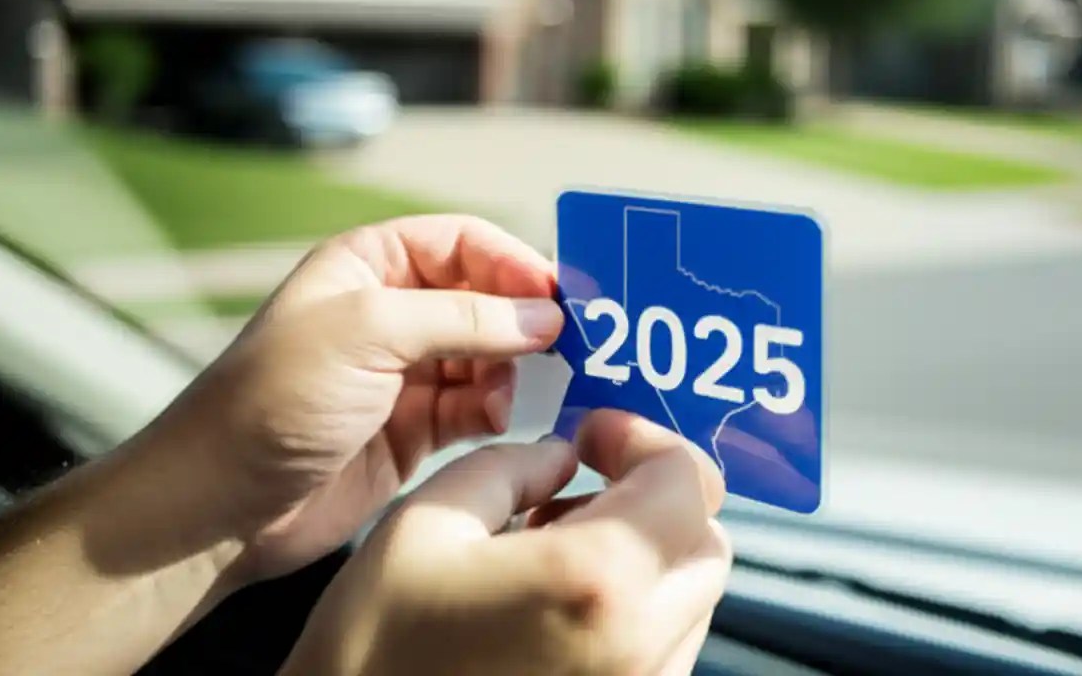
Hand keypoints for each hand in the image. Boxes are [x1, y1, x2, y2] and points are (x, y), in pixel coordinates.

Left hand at [153, 216, 562, 582]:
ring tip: (504, 397)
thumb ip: (462, 318)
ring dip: (509, 372)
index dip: (514, 263)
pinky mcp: (415, 428)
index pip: (464, 242)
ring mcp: (404, 372)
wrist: (222, 505)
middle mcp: (391, 312)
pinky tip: (494, 423)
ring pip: (489, 355)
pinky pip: (477, 407)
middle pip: (485, 297)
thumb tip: (545, 316)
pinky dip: (495, 412)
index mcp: (369, 265)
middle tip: (568, 346)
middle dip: (523, 320)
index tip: (561, 297)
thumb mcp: (366, 335)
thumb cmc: (271, 402)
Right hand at [282, 410, 731, 675]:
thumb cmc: (375, 642)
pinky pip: (667, 647)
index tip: (594, 435)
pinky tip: (563, 602)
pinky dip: (638, 607)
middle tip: (586, 480)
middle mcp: (642, 644)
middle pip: (706, 541)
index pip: (685, 481)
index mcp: (597, 579)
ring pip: (694, 597)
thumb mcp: (427, 521)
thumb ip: (511, 467)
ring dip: (649, 552)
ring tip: (561, 542)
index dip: (644, 439)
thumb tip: (561, 458)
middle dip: (657, 496)